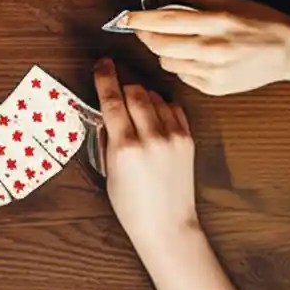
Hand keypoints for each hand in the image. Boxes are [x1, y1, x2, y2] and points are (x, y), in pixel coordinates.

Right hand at [93, 57, 197, 250]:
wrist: (167, 225)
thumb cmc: (132, 205)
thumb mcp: (109, 170)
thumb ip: (106, 137)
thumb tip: (104, 111)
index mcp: (125, 147)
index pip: (112, 100)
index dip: (105, 77)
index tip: (102, 63)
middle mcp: (151, 138)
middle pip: (135, 91)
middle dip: (123, 84)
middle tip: (116, 85)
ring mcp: (172, 137)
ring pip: (155, 96)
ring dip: (142, 95)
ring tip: (135, 108)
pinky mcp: (187, 139)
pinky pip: (174, 107)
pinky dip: (161, 105)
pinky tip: (154, 115)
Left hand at [125, 0, 289, 95]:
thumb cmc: (262, 23)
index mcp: (215, 22)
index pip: (164, 21)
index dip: (138, 20)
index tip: (124, 17)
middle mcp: (212, 49)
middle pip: (159, 45)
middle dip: (145, 36)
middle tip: (142, 28)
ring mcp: (213, 72)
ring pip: (167, 63)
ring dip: (162, 51)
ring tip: (174, 41)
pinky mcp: (215, 88)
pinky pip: (183, 77)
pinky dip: (180, 65)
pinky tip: (192, 56)